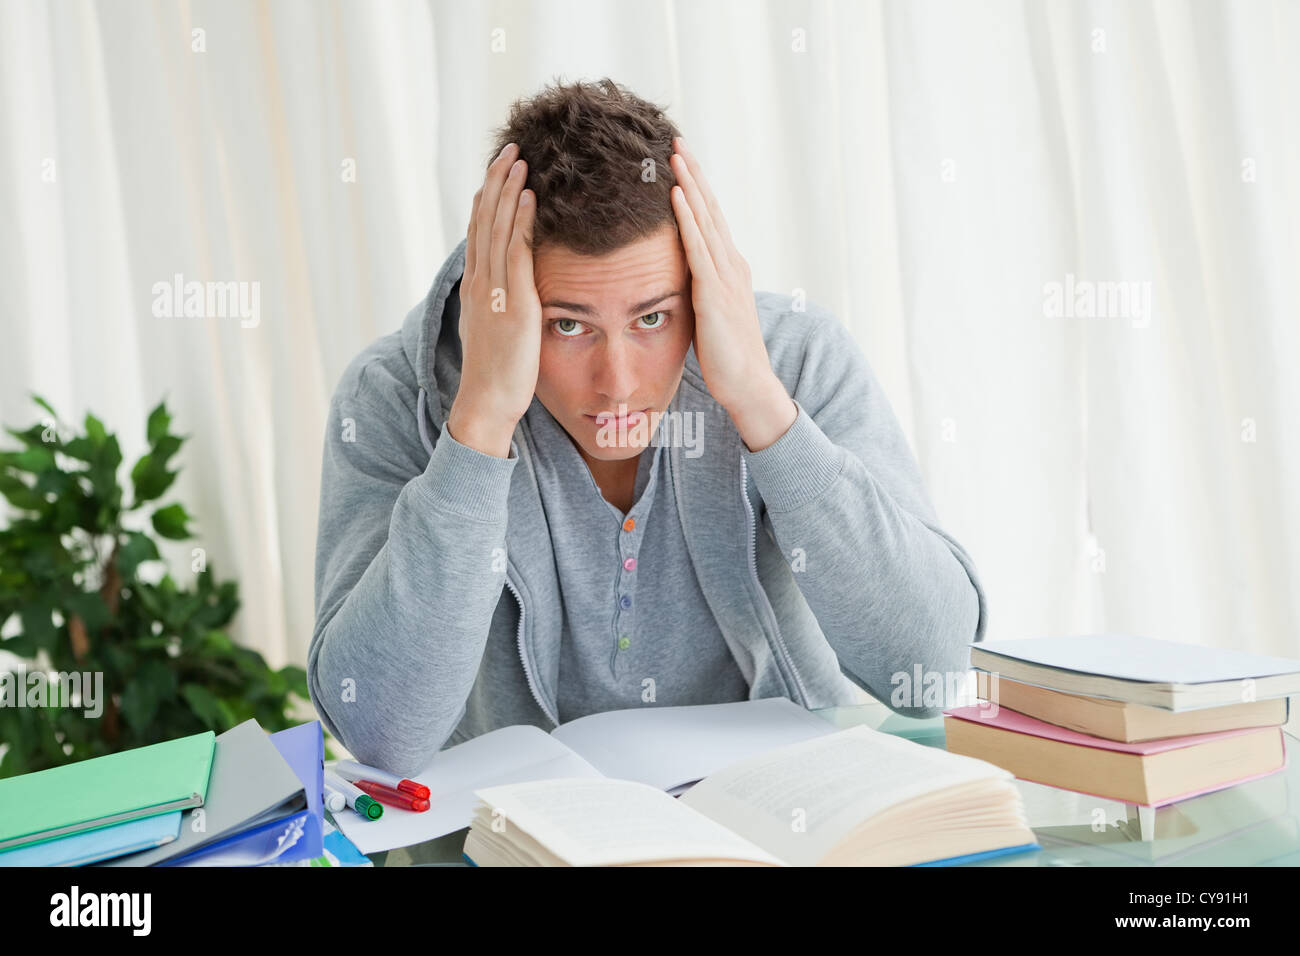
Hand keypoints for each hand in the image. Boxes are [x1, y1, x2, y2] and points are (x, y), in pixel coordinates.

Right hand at [449, 143, 540, 456]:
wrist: (486, 403)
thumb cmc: (497, 376)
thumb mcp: (496, 332)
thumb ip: (501, 307)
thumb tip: (511, 294)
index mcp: (476, 289)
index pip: (479, 234)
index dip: (486, 201)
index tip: (496, 174)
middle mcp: (479, 283)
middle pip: (484, 221)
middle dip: (496, 183)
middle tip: (509, 150)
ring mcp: (493, 291)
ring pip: (496, 228)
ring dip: (507, 190)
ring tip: (519, 159)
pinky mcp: (513, 303)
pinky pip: (515, 252)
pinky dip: (519, 221)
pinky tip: (528, 197)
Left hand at [670, 138, 795, 450]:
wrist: (748, 385)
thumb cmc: (726, 356)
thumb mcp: (709, 313)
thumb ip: (698, 290)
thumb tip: (678, 278)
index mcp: (729, 269)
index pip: (710, 220)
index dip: (697, 189)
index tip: (681, 160)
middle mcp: (731, 265)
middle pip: (710, 210)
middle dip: (693, 174)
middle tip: (677, 141)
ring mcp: (726, 277)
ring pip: (705, 221)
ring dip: (690, 185)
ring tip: (675, 155)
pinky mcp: (715, 293)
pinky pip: (698, 248)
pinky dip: (688, 219)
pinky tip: (677, 196)